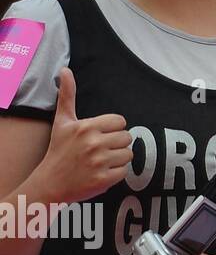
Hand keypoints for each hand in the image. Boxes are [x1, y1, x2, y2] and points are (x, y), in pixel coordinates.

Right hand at [28, 68, 132, 203]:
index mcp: (87, 127)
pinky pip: (124, 171)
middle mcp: (94, 143)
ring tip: (100, 161)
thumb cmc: (58, 150)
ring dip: (117, 159)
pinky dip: (115, 173)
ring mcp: (99, 162)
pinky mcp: (103, 180)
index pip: (121, 122)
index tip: (100, 136)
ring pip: (128, 155)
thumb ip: (67, 95)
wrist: (49, 183)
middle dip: (116, 144)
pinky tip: (100, 172)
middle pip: (127, 138)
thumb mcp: (62, 122)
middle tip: (99, 150)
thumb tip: (65, 70)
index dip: (112, 129)